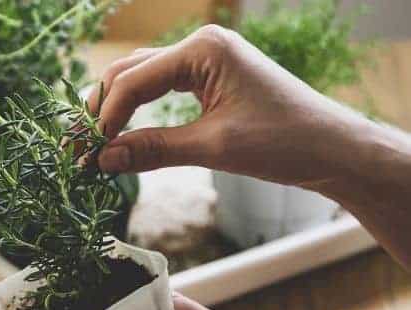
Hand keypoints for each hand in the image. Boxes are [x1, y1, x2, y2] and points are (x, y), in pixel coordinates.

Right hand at [88, 24, 410, 268]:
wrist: (333, 149)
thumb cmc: (284, 142)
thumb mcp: (213, 147)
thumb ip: (153, 150)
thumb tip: (102, 160)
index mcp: (203, 50)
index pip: (134, 81)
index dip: (105, 118)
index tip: (86, 153)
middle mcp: (201, 46)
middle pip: (129, 72)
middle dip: (102, 109)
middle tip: (78, 147)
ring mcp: (205, 60)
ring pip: (141, 80)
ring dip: (116, 110)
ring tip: (94, 144)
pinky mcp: (210, 79)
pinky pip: (161, 90)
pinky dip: (138, 113)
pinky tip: (123, 135)